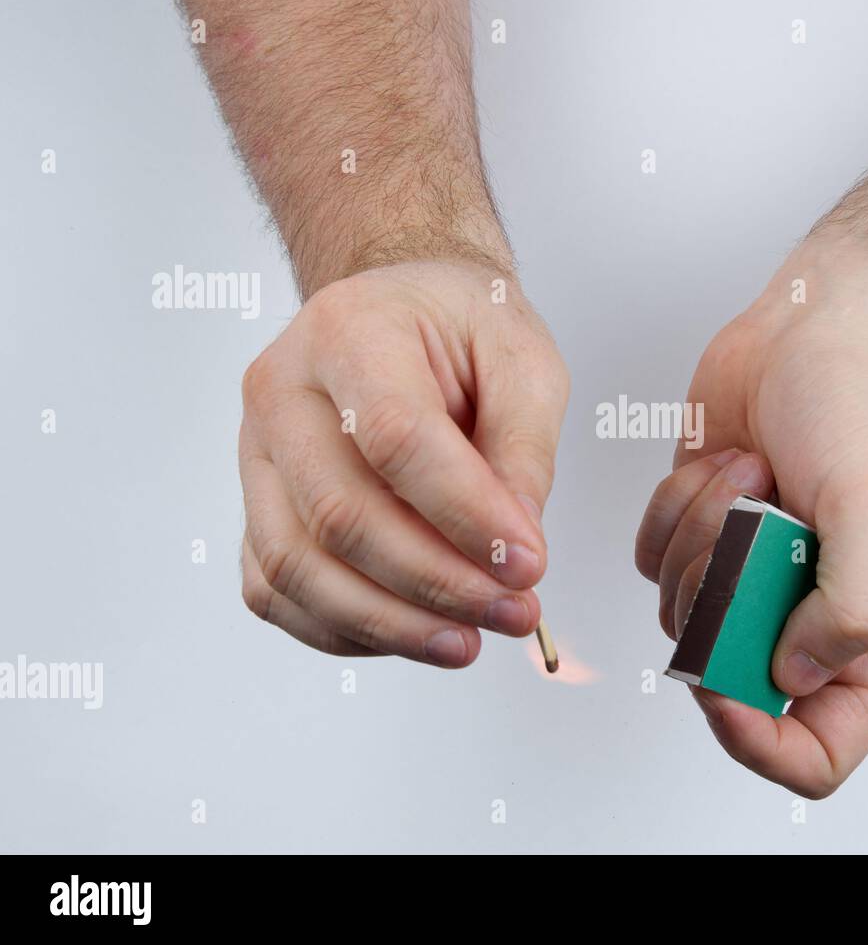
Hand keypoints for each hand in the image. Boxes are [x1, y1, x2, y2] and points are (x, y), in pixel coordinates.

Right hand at [239, 260, 567, 666]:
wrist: (399, 309)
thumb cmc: (460, 327)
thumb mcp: (524, 359)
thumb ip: (525, 448)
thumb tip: (517, 548)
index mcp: (348, 330)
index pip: (395, 438)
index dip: (465, 514)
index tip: (529, 564)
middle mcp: (281, 391)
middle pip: (340, 515)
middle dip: (437, 583)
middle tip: (515, 613)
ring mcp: (254, 453)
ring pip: (297, 567)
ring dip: (390, 623)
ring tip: (470, 641)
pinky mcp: (254, 506)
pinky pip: (277, 592)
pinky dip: (346, 630)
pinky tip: (415, 633)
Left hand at [636, 241, 867, 797]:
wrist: (823, 324)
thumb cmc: (865, 409)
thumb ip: (849, 615)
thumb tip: (786, 678)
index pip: (817, 752)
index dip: (760, 740)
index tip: (720, 683)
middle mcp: (806, 618)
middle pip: (729, 679)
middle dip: (721, 601)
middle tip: (752, 528)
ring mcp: (748, 577)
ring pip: (680, 613)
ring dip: (702, 535)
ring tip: (755, 474)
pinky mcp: (701, 533)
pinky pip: (651, 559)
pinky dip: (675, 508)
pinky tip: (728, 460)